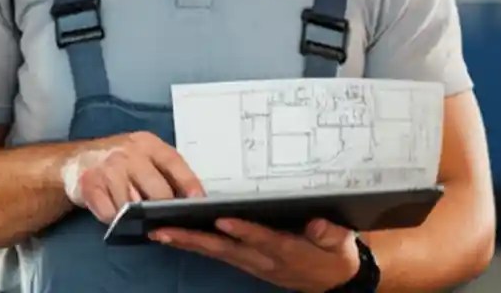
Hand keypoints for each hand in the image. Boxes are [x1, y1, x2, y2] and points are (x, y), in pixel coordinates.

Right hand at [61, 131, 206, 223]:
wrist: (77, 160)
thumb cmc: (119, 161)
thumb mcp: (143, 156)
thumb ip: (164, 171)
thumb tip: (190, 199)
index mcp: (146, 143)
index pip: (173, 162)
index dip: (189, 183)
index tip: (200, 201)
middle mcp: (128, 152)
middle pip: (158, 190)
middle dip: (164, 209)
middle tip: (166, 219)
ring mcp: (108, 168)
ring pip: (134, 205)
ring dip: (138, 217)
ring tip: (138, 218)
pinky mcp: (90, 184)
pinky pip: (111, 213)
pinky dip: (116, 219)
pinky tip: (115, 215)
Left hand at [152, 218, 360, 292]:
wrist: (334, 280)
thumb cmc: (334, 254)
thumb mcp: (340, 242)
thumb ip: (329, 232)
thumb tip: (316, 223)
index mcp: (288, 251)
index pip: (262, 239)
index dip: (243, 231)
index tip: (223, 220)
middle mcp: (264, 259)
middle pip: (225, 248)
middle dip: (195, 239)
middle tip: (166, 230)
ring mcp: (252, 263)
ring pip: (216, 252)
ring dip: (187, 243)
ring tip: (161, 233)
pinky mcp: (246, 263)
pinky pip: (217, 254)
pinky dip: (195, 245)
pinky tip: (176, 238)